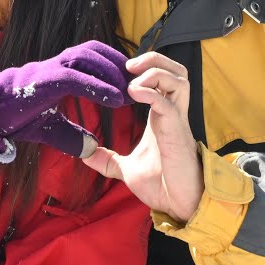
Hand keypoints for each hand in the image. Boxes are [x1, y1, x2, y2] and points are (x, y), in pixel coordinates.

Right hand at [0, 41, 133, 158]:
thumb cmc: (15, 116)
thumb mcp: (49, 128)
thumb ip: (70, 135)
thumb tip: (91, 148)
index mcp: (59, 71)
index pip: (91, 56)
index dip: (113, 65)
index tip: (132, 79)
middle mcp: (56, 65)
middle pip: (93, 50)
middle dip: (117, 63)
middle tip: (139, 82)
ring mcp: (49, 70)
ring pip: (86, 58)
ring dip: (112, 72)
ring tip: (131, 90)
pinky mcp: (43, 82)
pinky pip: (75, 78)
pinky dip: (97, 86)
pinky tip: (115, 99)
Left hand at [82, 53, 203, 222]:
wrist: (180, 205)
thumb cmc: (162, 184)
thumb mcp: (127, 169)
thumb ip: (108, 160)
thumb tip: (84, 154)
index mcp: (162, 116)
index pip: (163, 78)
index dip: (145, 67)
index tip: (120, 71)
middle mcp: (173, 113)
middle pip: (176, 70)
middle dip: (154, 59)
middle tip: (129, 66)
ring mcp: (177, 121)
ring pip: (179, 79)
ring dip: (155, 71)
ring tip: (132, 79)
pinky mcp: (177, 132)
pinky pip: (168, 103)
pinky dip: (150, 92)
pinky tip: (133, 93)